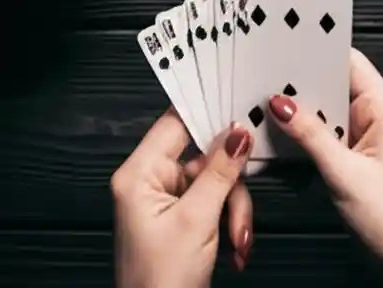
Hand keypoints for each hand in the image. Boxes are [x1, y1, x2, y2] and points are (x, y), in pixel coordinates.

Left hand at [112, 110, 253, 286]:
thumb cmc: (159, 282)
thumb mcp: (197, 220)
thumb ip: (220, 172)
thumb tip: (238, 133)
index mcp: (139, 174)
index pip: (175, 123)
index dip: (209, 114)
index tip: (242, 112)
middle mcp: (150, 182)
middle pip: (206, 158)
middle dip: (231, 188)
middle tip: (238, 214)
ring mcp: (167, 202)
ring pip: (217, 184)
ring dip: (234, 213)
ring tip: (236, 242)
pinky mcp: (182, 219)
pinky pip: (216, 204)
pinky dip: (229, 224)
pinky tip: (232, 249)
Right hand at [268, 49, 382, 287]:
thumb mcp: (344, 172)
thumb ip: (310, 134)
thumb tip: (281, 102)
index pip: (350, 61)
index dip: (319, 49)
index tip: (286, 43)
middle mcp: (378, 117)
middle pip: (334, 84)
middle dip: (301, 81)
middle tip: (263, 75)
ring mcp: (366, 138)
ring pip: (327, 111)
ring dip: (301, 110)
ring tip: (265, 102)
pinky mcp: (356, 158)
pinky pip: (326, 134)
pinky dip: (306, 133)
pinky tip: (282, 133)